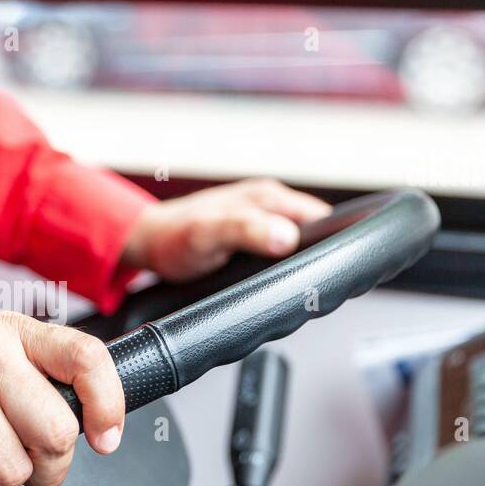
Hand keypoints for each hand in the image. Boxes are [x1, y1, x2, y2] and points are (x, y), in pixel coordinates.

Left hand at [122, 178, 331, 281]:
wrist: (149, 241)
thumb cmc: (174, 237)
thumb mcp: (208, 234)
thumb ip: (246, 231)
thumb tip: (287, 238)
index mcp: (269, 198)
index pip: (322, 218)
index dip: (334, 241)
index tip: (333, 266)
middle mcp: (271, 204)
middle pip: (317, 231)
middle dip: (322, 256)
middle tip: (314, 287)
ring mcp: (265, 219)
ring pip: (302, 241)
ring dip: (304, 261)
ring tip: (302, 285)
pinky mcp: (256, 236)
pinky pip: (284, 248)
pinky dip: (287, 264)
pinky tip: (281, 278)